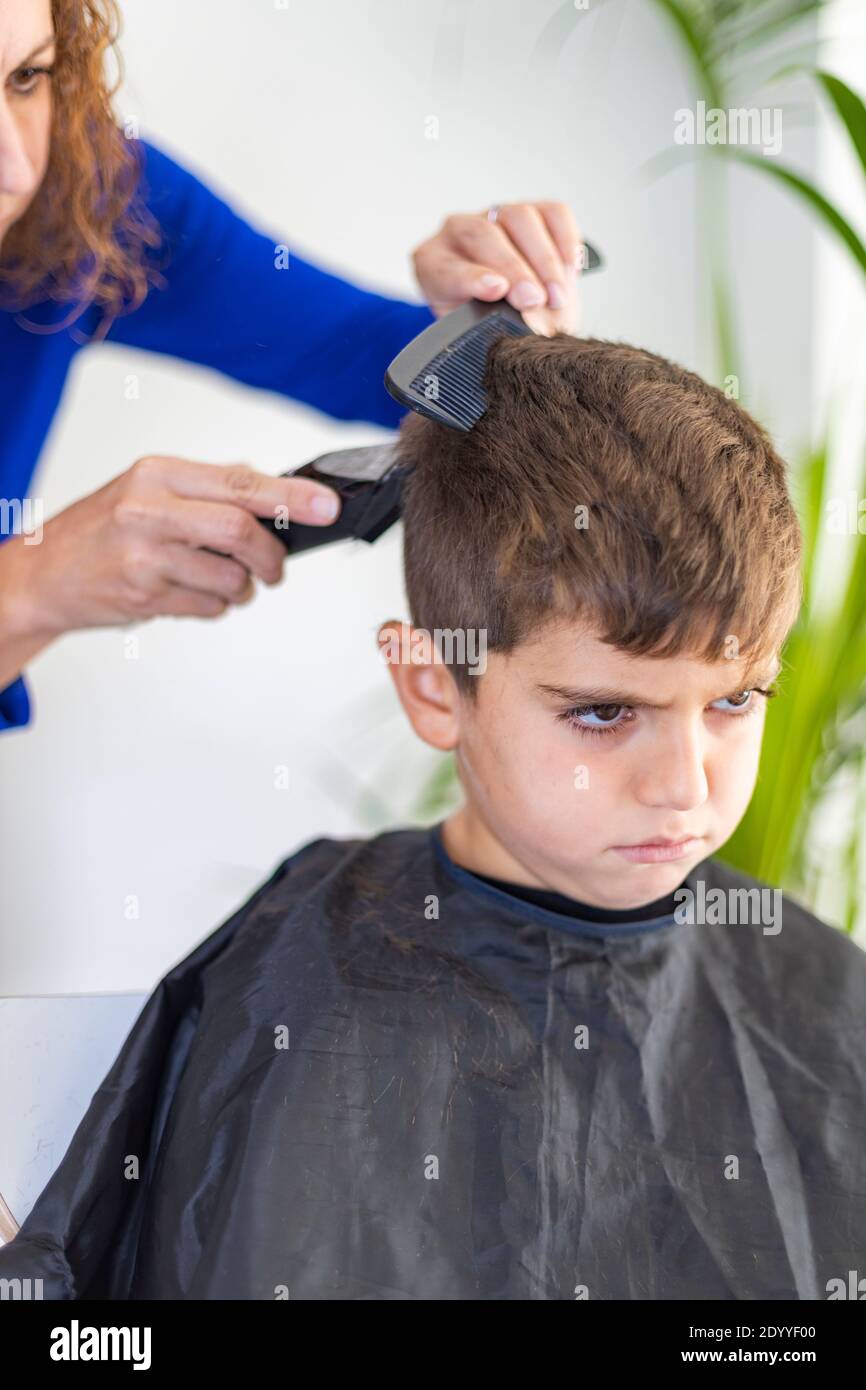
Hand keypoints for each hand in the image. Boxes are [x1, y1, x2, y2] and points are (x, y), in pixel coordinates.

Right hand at [0, 455, 341, 641]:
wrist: (43, 574)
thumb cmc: (102, 530)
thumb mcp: (148, 490)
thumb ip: (208, 489)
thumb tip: (276, 492)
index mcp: (158, 473)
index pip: (240, 482)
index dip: (292, 496)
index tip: (327, 507)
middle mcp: (149, 509)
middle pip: (240, 530)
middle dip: (271, 556)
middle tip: (274, 569)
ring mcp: (144, 555)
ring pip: (230, 577)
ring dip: (242, 589)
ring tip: (225, 583)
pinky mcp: (144, 595)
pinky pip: (209, 607)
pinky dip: (217, 606)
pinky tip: (193, 594)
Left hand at [412, 201, 584, 334]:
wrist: (510, 310)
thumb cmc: (485, 321)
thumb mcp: (475, 332)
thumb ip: (486, 327)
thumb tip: (520, 326)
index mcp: (433, 263)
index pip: (446, 265)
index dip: (471, 278)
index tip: (496, 291)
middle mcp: (460, 231)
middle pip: (484, 235)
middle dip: (514, 269)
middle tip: (534, 300)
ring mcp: (498, 215)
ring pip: (520, 218)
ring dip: (544, 260)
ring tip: (557, 296)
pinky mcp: (534, 211)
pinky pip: (553, 214)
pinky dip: (566, 241)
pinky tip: (571, 271)